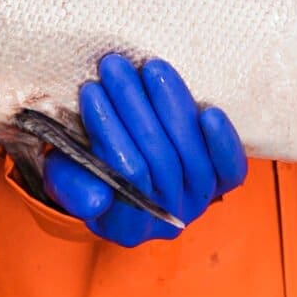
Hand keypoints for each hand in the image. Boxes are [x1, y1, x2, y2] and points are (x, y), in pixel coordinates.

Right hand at [43, 54, 246, 247]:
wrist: (120, 170)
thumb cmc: (87, 171)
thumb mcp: (66, 179)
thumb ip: (73, 188)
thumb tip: (96, 197)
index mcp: (125, 228)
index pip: (125, 176)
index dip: (109, 131)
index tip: (91, 91)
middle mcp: (166, 219)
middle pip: (160, 161)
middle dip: (134, 107)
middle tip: (114, 67)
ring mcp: (197, 201)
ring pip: (193, 157)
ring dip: (171, 106)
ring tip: (151, 68)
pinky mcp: (221, 183)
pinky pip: (230, 169)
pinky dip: (222, 141)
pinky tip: (209, 111)